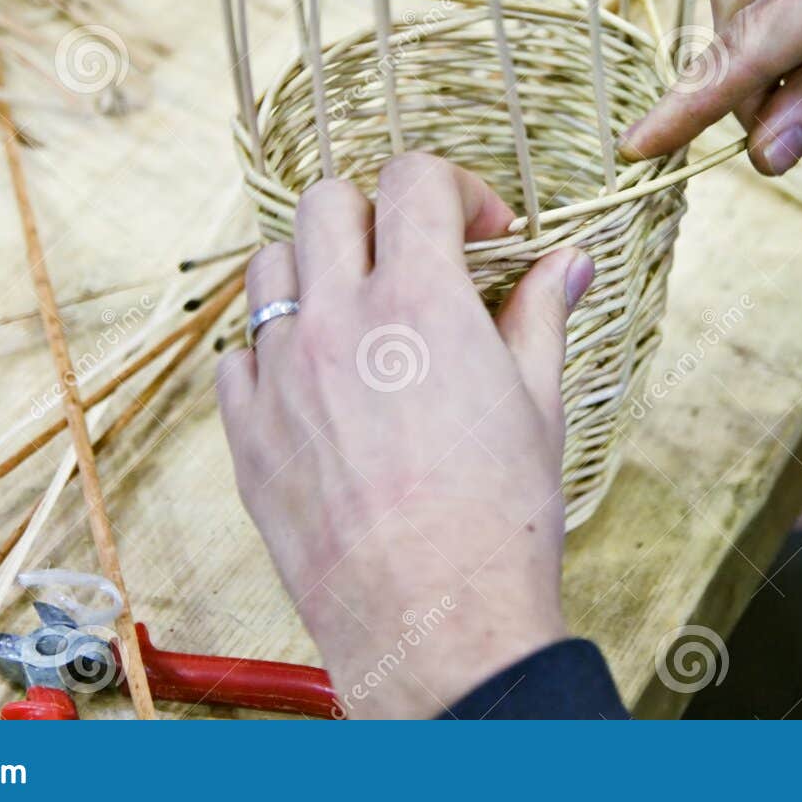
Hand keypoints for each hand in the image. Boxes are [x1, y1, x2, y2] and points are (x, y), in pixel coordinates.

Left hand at [216, 153, 595, 717]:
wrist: (435, 623)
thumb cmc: (497, 522)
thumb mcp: (538, 404)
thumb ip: (540, 316)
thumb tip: (566, 265)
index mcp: (420, 302)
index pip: (414, 179)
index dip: (456, 189)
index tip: (482, 232)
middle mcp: (338, 322)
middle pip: (327, 201)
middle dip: (377, 213)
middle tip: (413, 258)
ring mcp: (281, 375)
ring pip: (269, 265)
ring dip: (316, 269)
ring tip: (357, 313)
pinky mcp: (246, 433)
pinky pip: (236, 355)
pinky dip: (271, 350)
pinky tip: (315, 383)